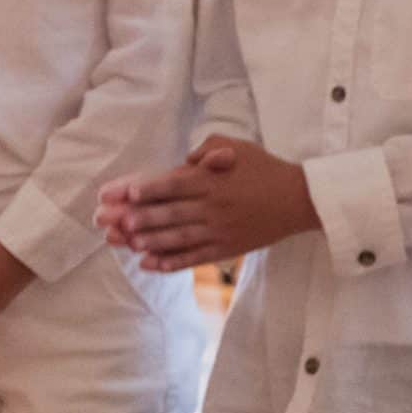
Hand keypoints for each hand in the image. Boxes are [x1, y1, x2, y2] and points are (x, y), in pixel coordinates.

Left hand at [97, 136, 318, 272]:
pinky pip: (193, 258)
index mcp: (214, 180)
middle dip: (138, 218)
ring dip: (150, 241)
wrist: (298, 200)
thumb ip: (209, 148)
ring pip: (177, 238)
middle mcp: (213, 206)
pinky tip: (150, 264)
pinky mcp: (226, 248)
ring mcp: (219, 230)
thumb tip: (185, 160)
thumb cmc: (265, 169)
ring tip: (128, 242)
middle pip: (169, 213)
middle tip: (113, 222)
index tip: (123, 194)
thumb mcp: (239, 147)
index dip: (147, 189)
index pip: (173, 184)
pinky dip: (171, 262)